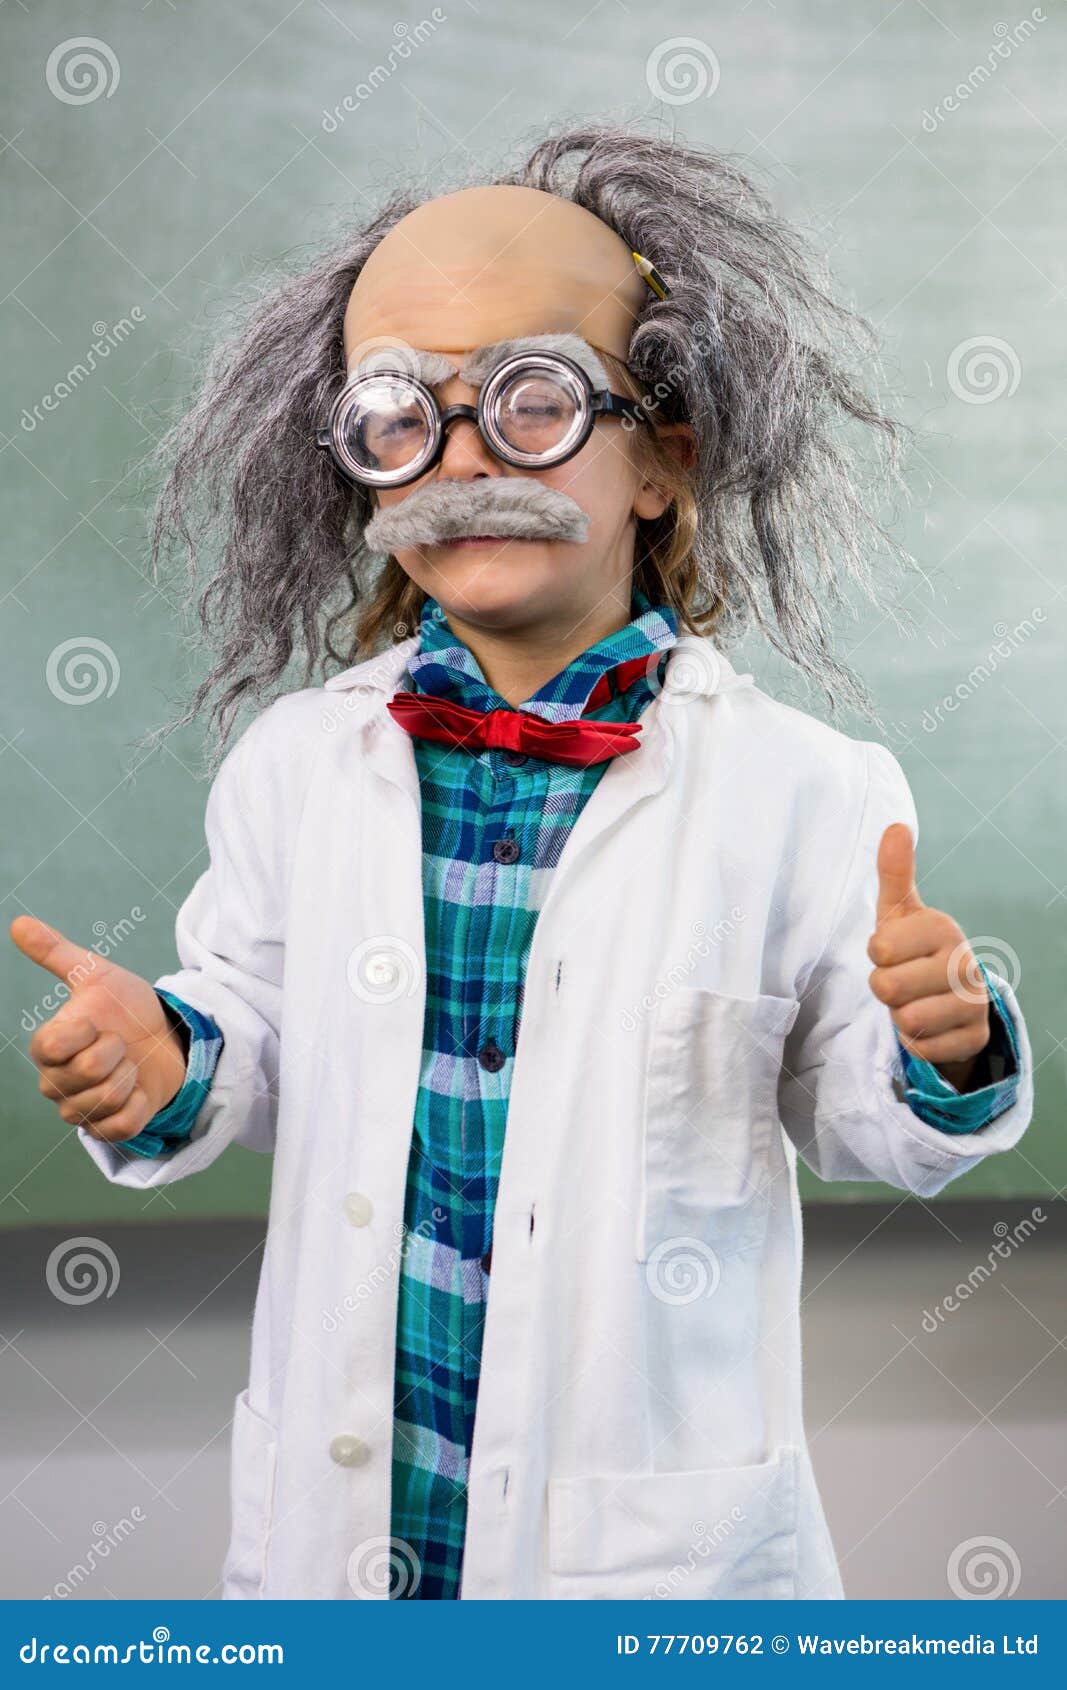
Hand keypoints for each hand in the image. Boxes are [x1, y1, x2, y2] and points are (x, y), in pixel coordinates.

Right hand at [10, 915, 187, 1142]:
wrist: (165, 1039)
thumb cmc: (124, 1009)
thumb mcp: (95, 975)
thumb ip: (56, 953)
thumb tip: (18, 922)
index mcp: (47, 1047)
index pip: (51, 1046)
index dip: (84, 1031)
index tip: (98, 1022)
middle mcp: (56, 1082)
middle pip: (86, 1070)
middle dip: (116, 1051)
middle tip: (120, 1044)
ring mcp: (79, 1110)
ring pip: (106, 1099)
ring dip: (130, 1077)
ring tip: (129, 1067)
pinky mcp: (107, 1131)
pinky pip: (122, 1126)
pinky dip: (139, 1106)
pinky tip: (139, 1091)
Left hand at [866, 824, 990, 1089]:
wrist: (948, 999)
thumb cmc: (912, 949)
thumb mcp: (898, 913)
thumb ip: (894, 872)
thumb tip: (896, 825)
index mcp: (942, 927)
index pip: (881, 948)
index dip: (877, 955)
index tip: (891, 951)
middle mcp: (965, 961)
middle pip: (888, 987)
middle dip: (884, 989)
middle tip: (900, 981)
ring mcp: (975, 1001)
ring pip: (907, 1020)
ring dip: (900, 1017)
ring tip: (913, 1002)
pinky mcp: (976, 1038)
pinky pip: (924, 1049)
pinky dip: (916, 1043)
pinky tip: (928, 1026)